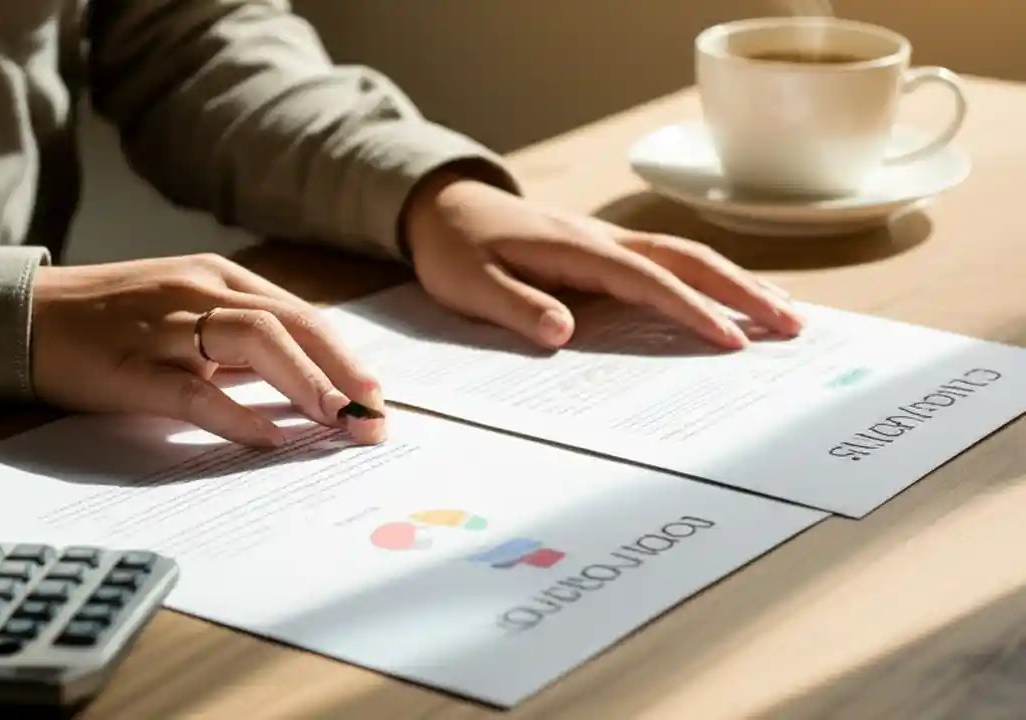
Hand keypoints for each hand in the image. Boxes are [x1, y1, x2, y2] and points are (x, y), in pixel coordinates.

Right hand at [30, 254, 385, 446]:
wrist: (22, 317)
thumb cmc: (111, 322)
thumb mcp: (185, 316)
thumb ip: (240, 345)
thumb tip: (305, 386)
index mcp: (220, 278)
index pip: (302, 315)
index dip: (346, 357)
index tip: (378, 397)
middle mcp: (200, 291)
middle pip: (291, 324)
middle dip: (342, 371)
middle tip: (374, 417)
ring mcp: (166, 324)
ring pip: (255, 341)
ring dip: (305, 382)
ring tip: (337, 420)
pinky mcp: (132, 365)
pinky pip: (194, 389)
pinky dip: (237, 414)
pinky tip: (269, 439)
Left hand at [402, 172, 803, 349]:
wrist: (447, 208)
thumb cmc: (456, 249)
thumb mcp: (469, 283)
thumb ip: (514, 306)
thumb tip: (563, 333)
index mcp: (577, 248)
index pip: (647, 280)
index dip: (690, 310)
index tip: (729, 342)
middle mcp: (604, 240)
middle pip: (687, 259)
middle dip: (742, 291)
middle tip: (792, 327)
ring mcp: (610, 242)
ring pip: (687, 257)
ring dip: (737, 283)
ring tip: (786, 315)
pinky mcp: (607, 251)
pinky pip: (670, 262)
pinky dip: (710, 279)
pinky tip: (735, 297)